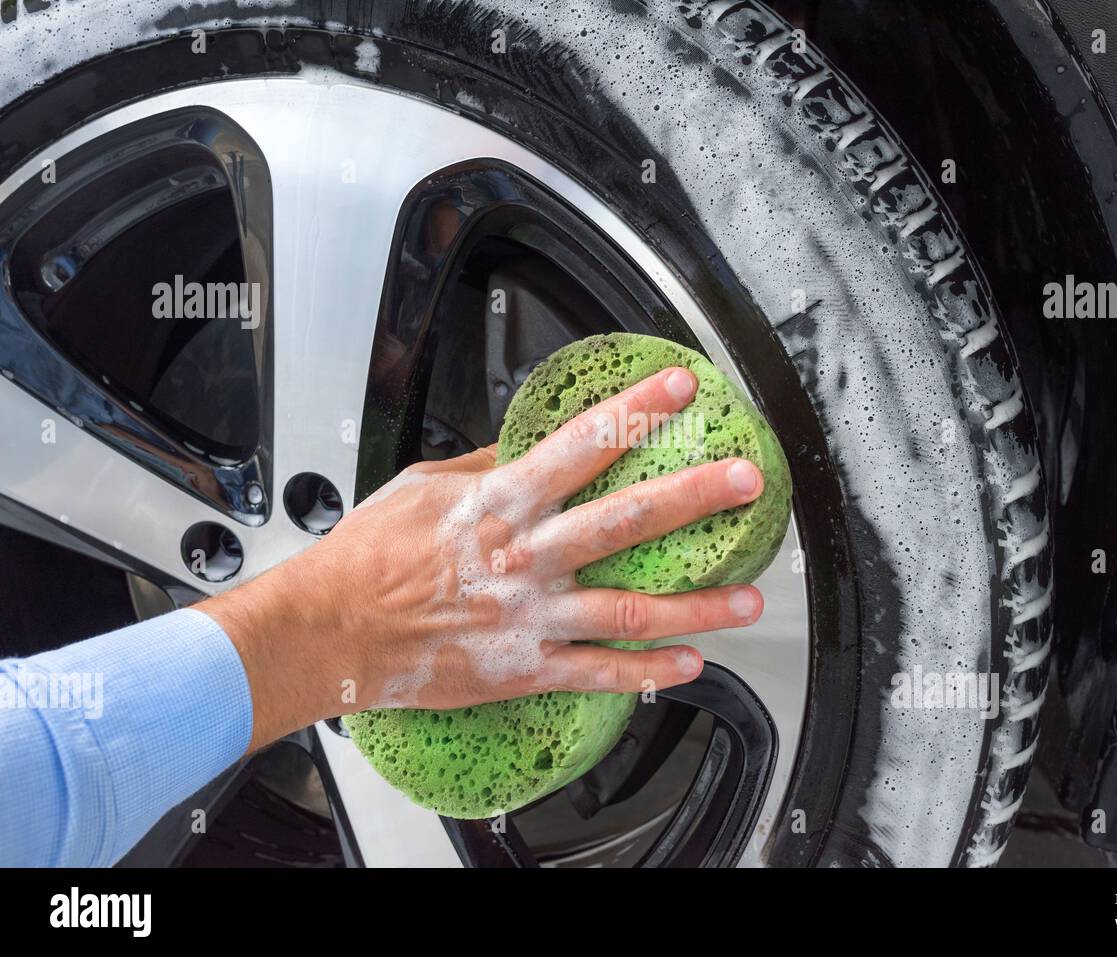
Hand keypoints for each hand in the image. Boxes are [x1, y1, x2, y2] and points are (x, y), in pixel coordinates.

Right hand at [202, 366, 765, 751]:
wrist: (330, 631)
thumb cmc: (369, 557)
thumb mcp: (424, 486)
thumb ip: (488, 465)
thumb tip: (530, 442)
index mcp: (500, 503)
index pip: (582, 444)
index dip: (636, 410)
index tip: (680, 389)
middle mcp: (525, 557)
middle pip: (626, 520)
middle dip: (694, 496)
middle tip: (745, 481)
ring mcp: (530, 616)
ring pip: (631, 609)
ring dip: (698, 605)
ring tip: (751, 598)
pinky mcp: (524, 667)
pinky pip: (600, 671)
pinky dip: (649, 670)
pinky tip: (691, 663)